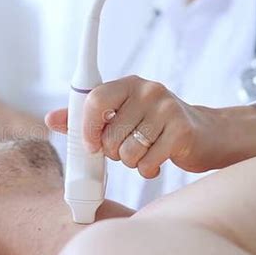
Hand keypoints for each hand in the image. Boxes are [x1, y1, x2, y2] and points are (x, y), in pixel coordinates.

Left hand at [46, 76, 255, 177]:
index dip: (88, 127)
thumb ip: (85, 118)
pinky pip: (148, 163)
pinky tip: (156, 161)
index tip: (91, 145)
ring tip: (143, 153)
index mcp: (128, 84)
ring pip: (128, 152)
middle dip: (113, 152)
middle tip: (126, 148)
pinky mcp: (182, 131)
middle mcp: (148, 91)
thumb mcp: (121, 115)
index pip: (96, 100)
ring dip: (131, 162)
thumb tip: (51, 119)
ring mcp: (167, 109)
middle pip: (110, 135)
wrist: (204, 134)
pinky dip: (147, 170)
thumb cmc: (153, 126)